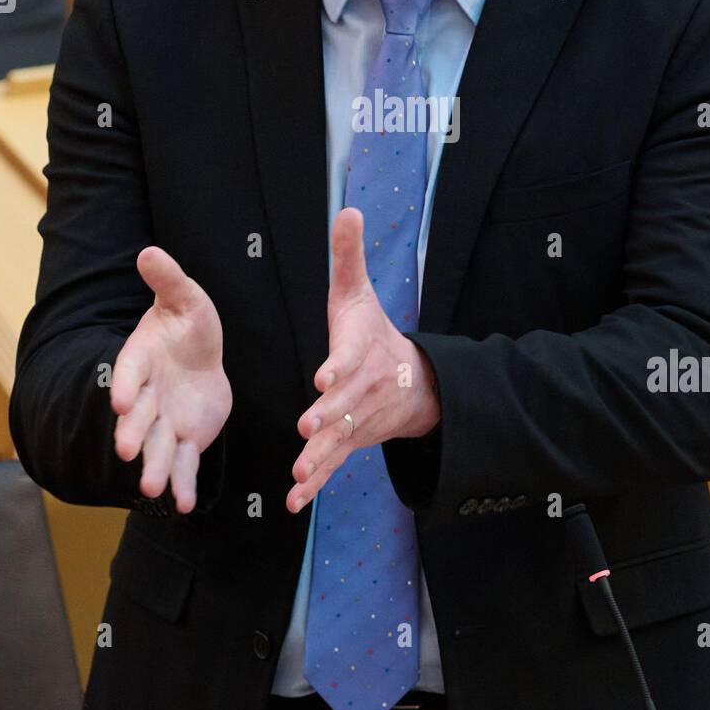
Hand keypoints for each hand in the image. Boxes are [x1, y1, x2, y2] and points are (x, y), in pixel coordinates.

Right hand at [111, 246, 232, 513]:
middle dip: (131, 434)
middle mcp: (147, 396)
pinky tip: (184, 505)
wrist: (204, 357)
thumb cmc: (189, 325)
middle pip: (137, 417)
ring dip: (155, 468)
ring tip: (152, 488)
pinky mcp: (188, 440)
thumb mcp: (185, 297)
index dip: (125, 385)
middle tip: (124, 449)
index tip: (121, 400)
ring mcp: (166, 421)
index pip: (129, 372)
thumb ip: (168, 280)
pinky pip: (185, 465)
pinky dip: (184, 485)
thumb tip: (149, 251)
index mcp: (142, 359)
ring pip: (157, 447)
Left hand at [288, 206, 440, 512]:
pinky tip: (293, 502)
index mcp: (362, 351)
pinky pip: (332, 465)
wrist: (415, 381)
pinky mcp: (349, 442)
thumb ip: (349, 255)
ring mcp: (357, 420)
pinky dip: (315, 485)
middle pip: (344, 405)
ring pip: (338, 441)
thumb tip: (347, 208)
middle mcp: (362, 390)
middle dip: (327, 417)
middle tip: (308, 426)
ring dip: (320, 458)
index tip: (323, 377)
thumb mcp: (359, 292)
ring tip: (300, 474)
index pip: (351, 359)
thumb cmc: (376, 332)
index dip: (338, 368)